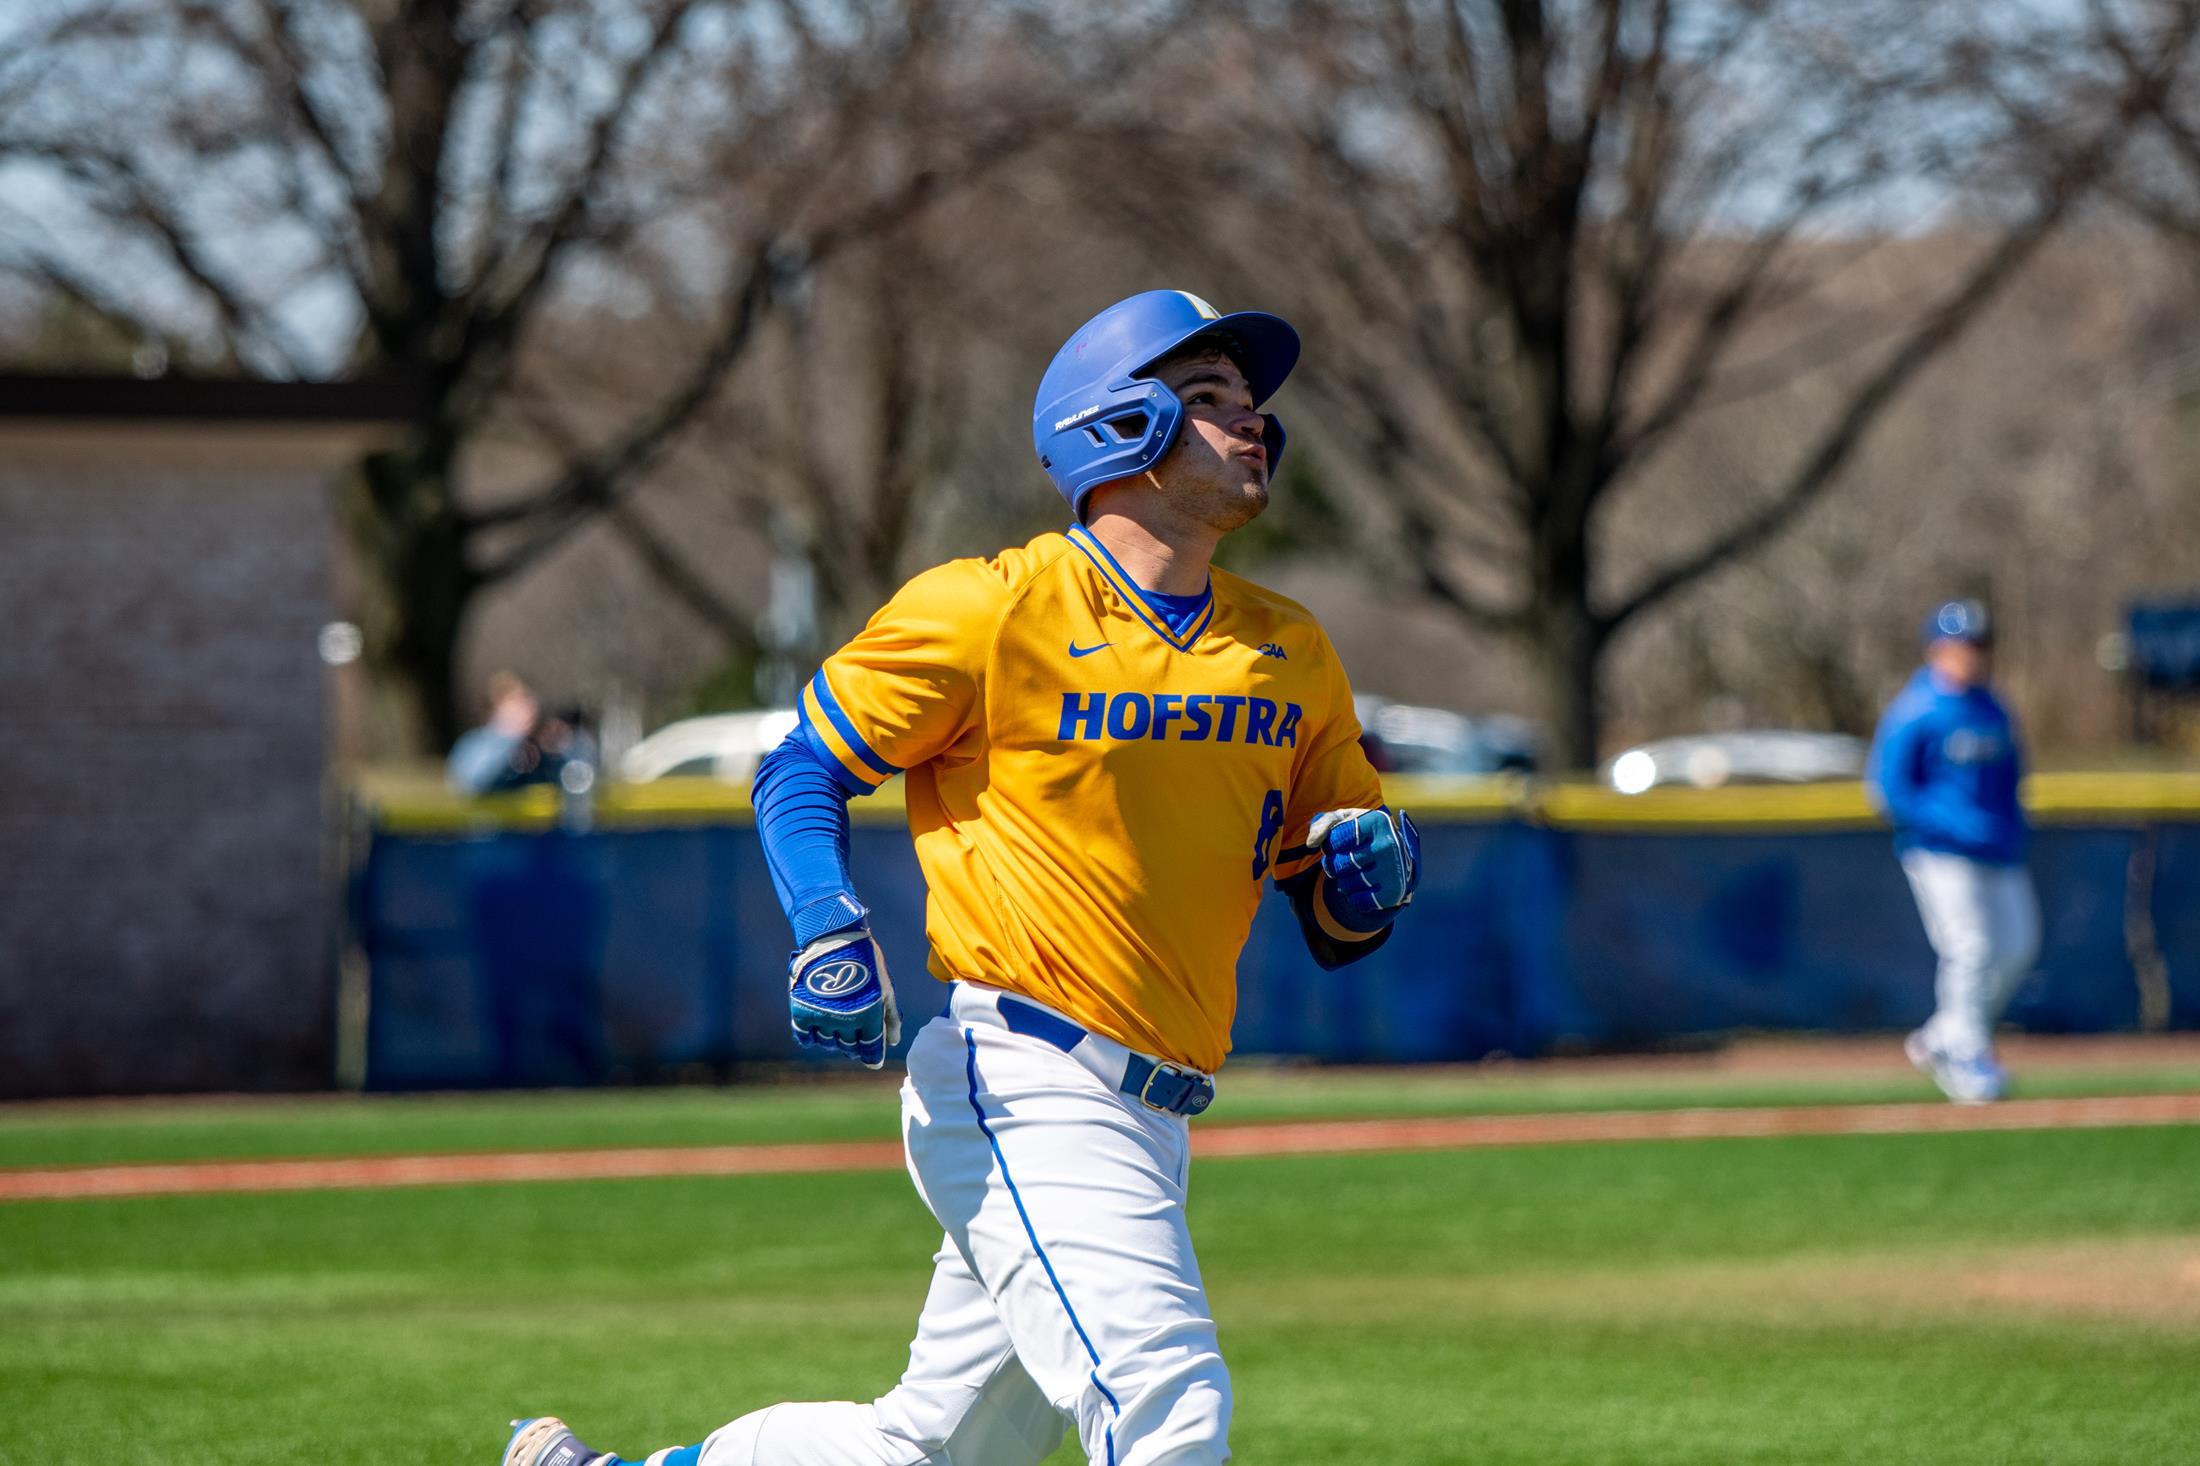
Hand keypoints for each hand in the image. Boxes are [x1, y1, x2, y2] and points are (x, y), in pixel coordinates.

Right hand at [789, 928, 901, 1068]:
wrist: (834, 938)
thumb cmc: (866, 961)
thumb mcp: (885, 987)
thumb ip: (890, 1016)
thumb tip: (893, 1041)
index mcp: (868, 1015)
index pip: (870, 1049)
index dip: (872, 1057)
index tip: (872, 1061)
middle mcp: (845, 1020)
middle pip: (849, 1047)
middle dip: (854, 1046)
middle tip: (854, 1039)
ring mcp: (822, 1016)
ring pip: (828, 1043)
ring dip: (834, 1039)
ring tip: (837, 1026)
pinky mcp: (802, 1010)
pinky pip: (805, 1037)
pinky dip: (811, 1037)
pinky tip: (818, 1028)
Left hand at [1308, 806, 1420, 925]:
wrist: (1399, 855)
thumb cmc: (1365, 835)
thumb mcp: (1347, 820)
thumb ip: (1324, 824)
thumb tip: (1311, 842)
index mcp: (1376, 822)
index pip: (1335, 839)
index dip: (1330, 845)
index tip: (1337, 844)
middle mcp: (1388, 844)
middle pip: (1340, 864)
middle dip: (1334, 865)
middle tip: (1342, 861)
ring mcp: (1393, 869)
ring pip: (1348, 885)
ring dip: (1344, 882)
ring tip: (1353, 873)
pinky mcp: (1394, 892)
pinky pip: (1361, 903)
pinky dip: (1355, 898)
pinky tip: (1363, 887)